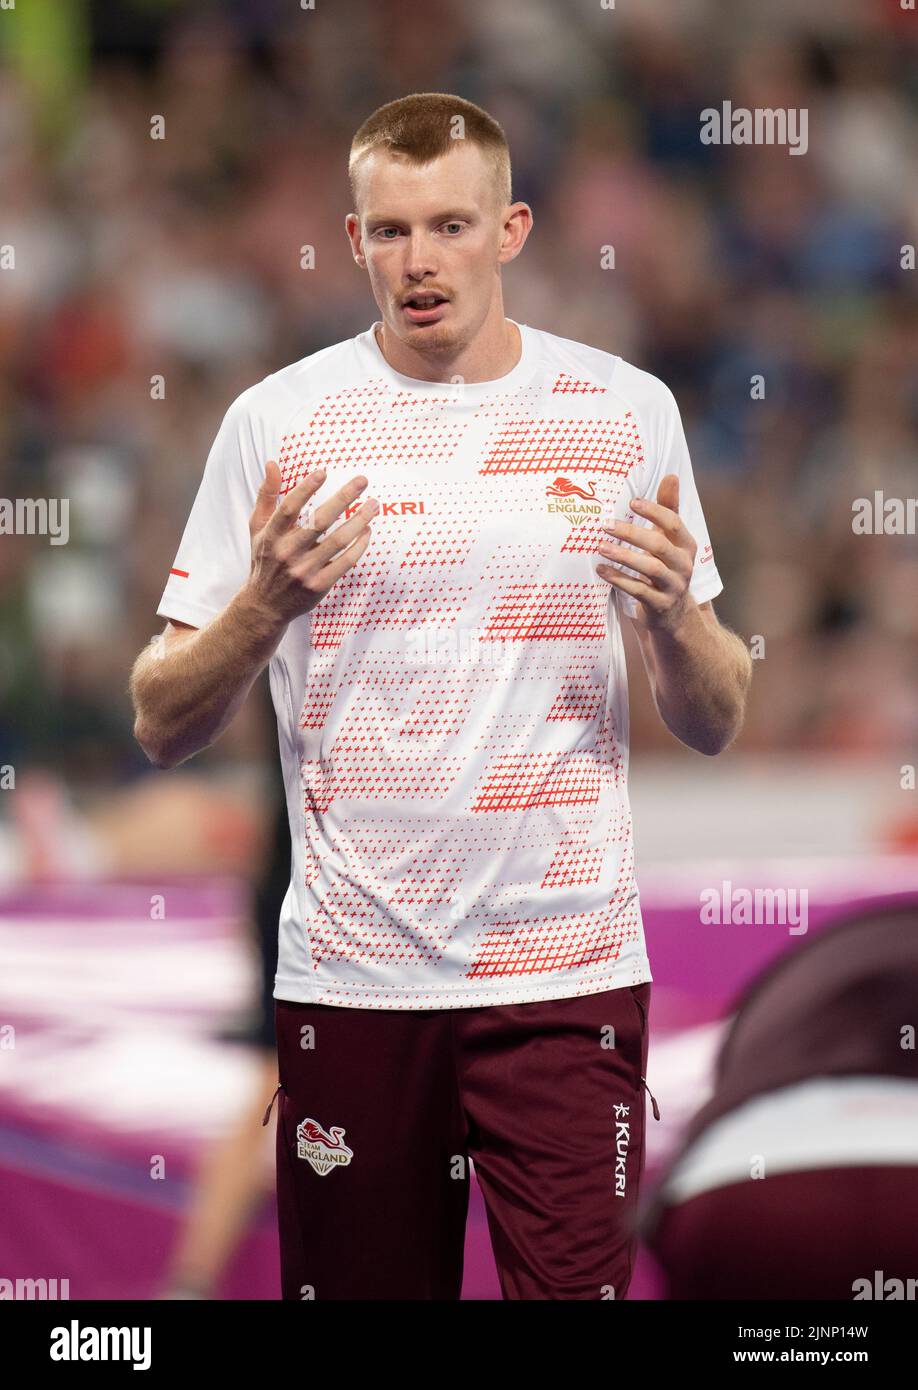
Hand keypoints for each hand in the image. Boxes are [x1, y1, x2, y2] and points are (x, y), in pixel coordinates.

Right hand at [245, 460, 377, 621]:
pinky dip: (358, 546)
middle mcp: (287, 553)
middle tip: (362, 480)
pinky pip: (345, 563)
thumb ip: (267, 495)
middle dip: (343, 498)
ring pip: (337, 541)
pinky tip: (368, 531)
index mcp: (271, 536)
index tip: (324, 472)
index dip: (306, 489)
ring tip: (374, 505)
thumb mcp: (257, 527)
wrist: (265, 605)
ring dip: (359, 521)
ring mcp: (304, 570)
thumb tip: (273, 463)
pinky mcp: (318, 586)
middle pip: (319, 521)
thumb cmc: (264, 559)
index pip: (289, 508)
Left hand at [596, 473, 696, 631]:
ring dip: (623, 556)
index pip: (673, 523)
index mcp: (687, 544)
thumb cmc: (666, 567)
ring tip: (600, 547)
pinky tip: (601, 569)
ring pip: (649, 568)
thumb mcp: (669, 540)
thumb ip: (668, 509)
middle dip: (631, 533)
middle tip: (605, 524)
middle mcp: (684, 564)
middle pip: (658, 545)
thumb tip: (671, 475)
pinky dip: (619, 579)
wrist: (673, 615)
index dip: (654, 511)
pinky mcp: (660, 605)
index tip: (632, 502)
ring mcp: (674, 586)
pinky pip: (638, 591)